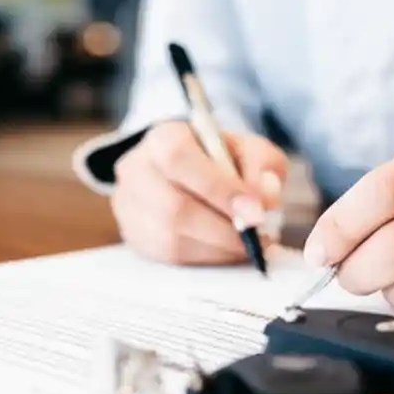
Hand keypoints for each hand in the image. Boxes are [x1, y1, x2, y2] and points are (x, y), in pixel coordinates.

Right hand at [112, 121, 286, 264]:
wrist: (189, 172)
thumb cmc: (220, 159)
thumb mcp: (249, 149)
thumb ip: (263, 166)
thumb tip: (264, 202)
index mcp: (162, 136)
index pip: (179, 159)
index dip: (218, 188)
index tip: (255, 211)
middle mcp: (137, 169)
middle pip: (173, 207)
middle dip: (222, 229)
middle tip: (257, 236)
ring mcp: (129, 205)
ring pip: (170, 237)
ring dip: (217, 247)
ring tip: (246, 244)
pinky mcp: (134, 236)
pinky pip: (169, 256)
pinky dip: (205, 257)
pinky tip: (226, 249)